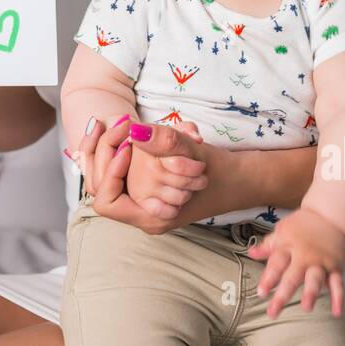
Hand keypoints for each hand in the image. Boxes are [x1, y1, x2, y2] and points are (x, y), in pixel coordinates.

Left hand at [73, 118, 208, 234]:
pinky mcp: (151, 194)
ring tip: (123, 128)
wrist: (241, 180)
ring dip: (113, 154)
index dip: (110, 173)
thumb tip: (134, 130)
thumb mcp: (193, 151)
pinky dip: (123, 156)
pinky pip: (123, 177)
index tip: (128, 147)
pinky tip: (130, 134)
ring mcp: (147, 206)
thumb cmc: (220, 171)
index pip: (106, 202)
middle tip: (119, 128)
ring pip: (111, 181)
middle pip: (103, 189)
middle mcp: (144, 217)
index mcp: (151, 217)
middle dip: (108, 157)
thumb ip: (165, 141)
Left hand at [247, 207, 344, 319]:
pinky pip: (338, 283)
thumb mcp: (282, 230)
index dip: (268, 278)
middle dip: (283, 295)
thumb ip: (267, 245)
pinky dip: (339, 298)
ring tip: (306, 307)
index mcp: (288, 246)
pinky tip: (336, 311)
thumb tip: (251, 253)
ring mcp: (321, 262)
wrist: (330, 215)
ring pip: (315, 279)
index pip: (276, 264)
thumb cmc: (303, 225)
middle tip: (274, 311)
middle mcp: (304, 256)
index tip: (261, 292)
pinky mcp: (336, 267)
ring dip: (311, 294)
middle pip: (292, 276)